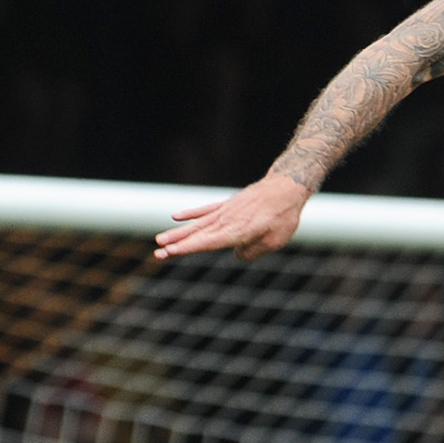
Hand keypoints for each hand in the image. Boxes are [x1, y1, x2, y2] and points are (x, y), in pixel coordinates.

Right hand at [154, 173, 310, 261]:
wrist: (285, 188)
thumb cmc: (282, 218)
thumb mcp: (273, 243)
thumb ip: (252, 252)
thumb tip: (237, 253)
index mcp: (236, 232)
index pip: (206, 242)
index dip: (187, 248)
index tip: (169, 252)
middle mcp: (225, 221)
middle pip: (197, 235)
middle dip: (176, 245)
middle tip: (158, 254)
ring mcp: (225, 211)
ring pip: (197, 223)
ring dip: (178, 232)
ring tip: (160, 240)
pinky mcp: (227, 204)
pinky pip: (206, 209)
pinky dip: (191, 213)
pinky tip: (176, 217)